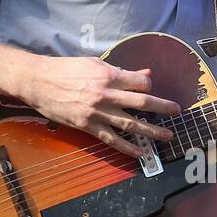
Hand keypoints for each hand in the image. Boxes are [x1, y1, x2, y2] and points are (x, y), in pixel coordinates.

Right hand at [18, 55, 180, 157]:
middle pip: (141, 103)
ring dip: (151, 131)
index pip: (139, 83)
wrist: (39, 82)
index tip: (151, 89)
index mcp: (108, 76)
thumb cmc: (66, 69)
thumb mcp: (94, 63)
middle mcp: (105, 95)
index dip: (149, 86)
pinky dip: (127, 147)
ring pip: (130, 124)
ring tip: (167, 136)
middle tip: (177, 112)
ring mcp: (97, 113)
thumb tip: (144, 74)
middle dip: (163, 108)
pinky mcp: (88, 126)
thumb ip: (120, 71)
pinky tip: (140, 153)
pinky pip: (111, 139)